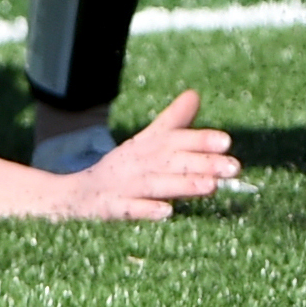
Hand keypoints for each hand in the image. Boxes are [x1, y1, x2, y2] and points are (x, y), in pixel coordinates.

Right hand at [19, 89, 242, 219]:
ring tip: (211, 186)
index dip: (200, 140)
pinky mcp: (108, 208)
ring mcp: (122, 185)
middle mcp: (137, 163)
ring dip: (183, 184)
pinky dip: (146, 210)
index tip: (227, 141)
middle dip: (203, 163)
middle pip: (172, 161)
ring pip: (156, 184)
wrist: (70, 196)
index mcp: (146, 147)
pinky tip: (167, 212)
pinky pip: (128, 210)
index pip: (176, 140)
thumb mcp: (144, 143)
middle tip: (234, 167)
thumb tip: (195, 94)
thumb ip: (172, 122)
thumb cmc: (118, 170)